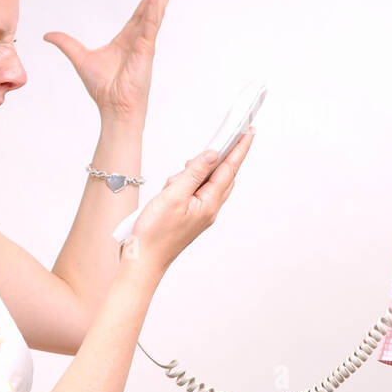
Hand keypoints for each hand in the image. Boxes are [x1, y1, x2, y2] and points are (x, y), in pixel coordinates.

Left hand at [43, 0, 175, 121]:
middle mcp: (139, 38)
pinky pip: (152, 21)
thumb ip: (66, 43)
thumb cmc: (103, 88)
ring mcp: (145, 42)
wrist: (113, 106)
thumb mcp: (79, 57)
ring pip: (155, 10)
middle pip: (152, 7)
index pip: (140, 13)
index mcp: (128, 40)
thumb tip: (48, 35)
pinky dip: (156, 5)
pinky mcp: (147, 47)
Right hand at [125, 129, 254, 272]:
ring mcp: (201, 213)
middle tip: (213, 143)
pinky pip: (196, 192)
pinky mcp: (191, 215)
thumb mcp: (173, 196)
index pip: (229, 169)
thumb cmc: (154, 234)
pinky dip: (187, 183)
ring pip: (207, 183)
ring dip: (194, 173)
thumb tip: (212, 155)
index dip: (239, 148)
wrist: (143, 259)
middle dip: (217, 158)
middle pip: (223, 175)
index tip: (248, 132)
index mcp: (209, 203)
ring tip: (172, 181)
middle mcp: (209, 209)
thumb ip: (193, 174)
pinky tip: (171, 187)